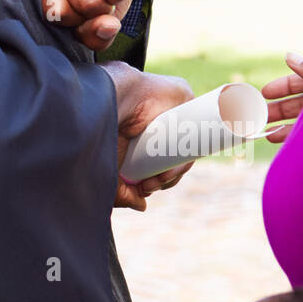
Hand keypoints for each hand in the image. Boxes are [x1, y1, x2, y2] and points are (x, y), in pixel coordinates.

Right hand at [101, 61, 193, 209]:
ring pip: (189, 146)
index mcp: (147, 136)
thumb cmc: (100, 127)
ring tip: (159, 177)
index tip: (146, 189)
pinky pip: (201, 122)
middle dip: (166, 178)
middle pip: (177, 157)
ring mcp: (175, 110)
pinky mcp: (184, 95)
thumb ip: (120, 193)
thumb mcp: (107, 169)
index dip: (160, 180)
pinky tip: (182, 161)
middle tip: (149, 186)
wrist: (105, 99)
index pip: (163, 162)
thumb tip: (143, 206)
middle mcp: (162, 123)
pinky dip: (198, 144)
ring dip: (178, 169)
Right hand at [262, 52, 302, 142]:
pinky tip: (272, 136)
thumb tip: (288, 56)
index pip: (301, 83)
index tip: (265, 92)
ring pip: (298, 121)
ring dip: (278, 122)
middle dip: (276, 107)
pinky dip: (287, 135)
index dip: (282, 87)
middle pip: (297, 104)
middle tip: (256, 111)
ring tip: (260, 127)